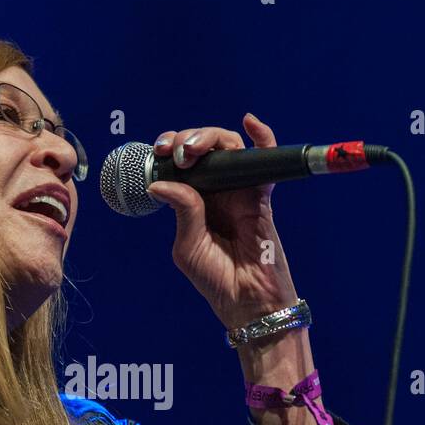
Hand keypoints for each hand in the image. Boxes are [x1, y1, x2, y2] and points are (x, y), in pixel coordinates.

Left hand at [146, 113, 299, 330]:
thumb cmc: (216, 278)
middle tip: (176, 152)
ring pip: (229, 147)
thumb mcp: (187, 247)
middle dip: (186, 138)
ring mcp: (240, 191)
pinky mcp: (261, 196)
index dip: (170, 149)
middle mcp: (217, 190)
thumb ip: (181, 211)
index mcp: (194, 200)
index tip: (159, 151)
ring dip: (210, 137)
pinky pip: (265, 161)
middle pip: (204, 148)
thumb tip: (160, 182)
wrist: (247, 302)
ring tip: (194, 150)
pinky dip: (262, 138)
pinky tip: (250, 122)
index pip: (181, 163)